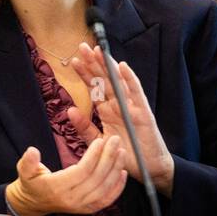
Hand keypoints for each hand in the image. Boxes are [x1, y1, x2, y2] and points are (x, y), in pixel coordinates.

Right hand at [6, 137, 128, 215]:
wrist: (33, 203)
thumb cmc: (31, 183)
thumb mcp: (24, 170)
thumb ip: (28, 161)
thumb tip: (32, 151)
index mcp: (57, 188)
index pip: (81, 171)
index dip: (93, 156)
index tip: (100, 141)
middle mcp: (72, 199)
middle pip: (96, 178)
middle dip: (109, 158)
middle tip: (116, 141)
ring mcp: (81, 206)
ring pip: (104, 188)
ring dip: (115, 169)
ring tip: (121, 152)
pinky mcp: (88, 208)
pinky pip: (107, 199)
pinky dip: (117, 187)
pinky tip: (122, 173)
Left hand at [66, 43, 175, 195]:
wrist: (147, 168)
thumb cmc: (124, 154)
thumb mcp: (98, 141)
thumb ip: (84, 127)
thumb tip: (68, 110)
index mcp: (107, 110)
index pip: (94, 88)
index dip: (85, 74)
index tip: (74, 60)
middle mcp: (118, 105)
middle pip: (104, 80)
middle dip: (93, 63)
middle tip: (82, 47)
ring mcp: (131, 107)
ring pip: (118, 82)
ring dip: (108, 66)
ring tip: (99, 51)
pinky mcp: (143, 113)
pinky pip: (136, 93)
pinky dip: (130, 79)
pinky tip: (122, 66)